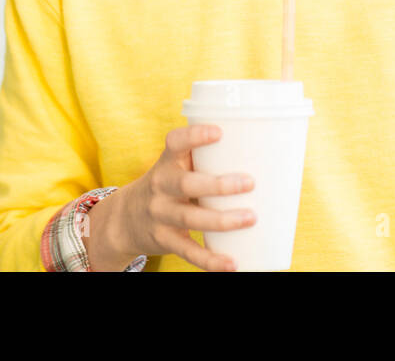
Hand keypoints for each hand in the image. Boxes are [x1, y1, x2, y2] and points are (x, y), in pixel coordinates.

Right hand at [91, 124, 255, 270]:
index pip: (175, 142)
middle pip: (187, 184)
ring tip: (251, 218)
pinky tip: (232, 263)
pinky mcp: (164, 240)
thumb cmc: (168, 185)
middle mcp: (160, 186)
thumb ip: (208, 160)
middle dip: (219, 185)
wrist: (124, 219)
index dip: (195, 135)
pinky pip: (188, 251)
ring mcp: (160, 214)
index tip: (219, 132)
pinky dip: (210, 260)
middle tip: (250, 182)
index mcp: (167, 162)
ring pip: (190, 218)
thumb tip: (269, 156)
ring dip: (222, 220)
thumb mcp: (176, 167)